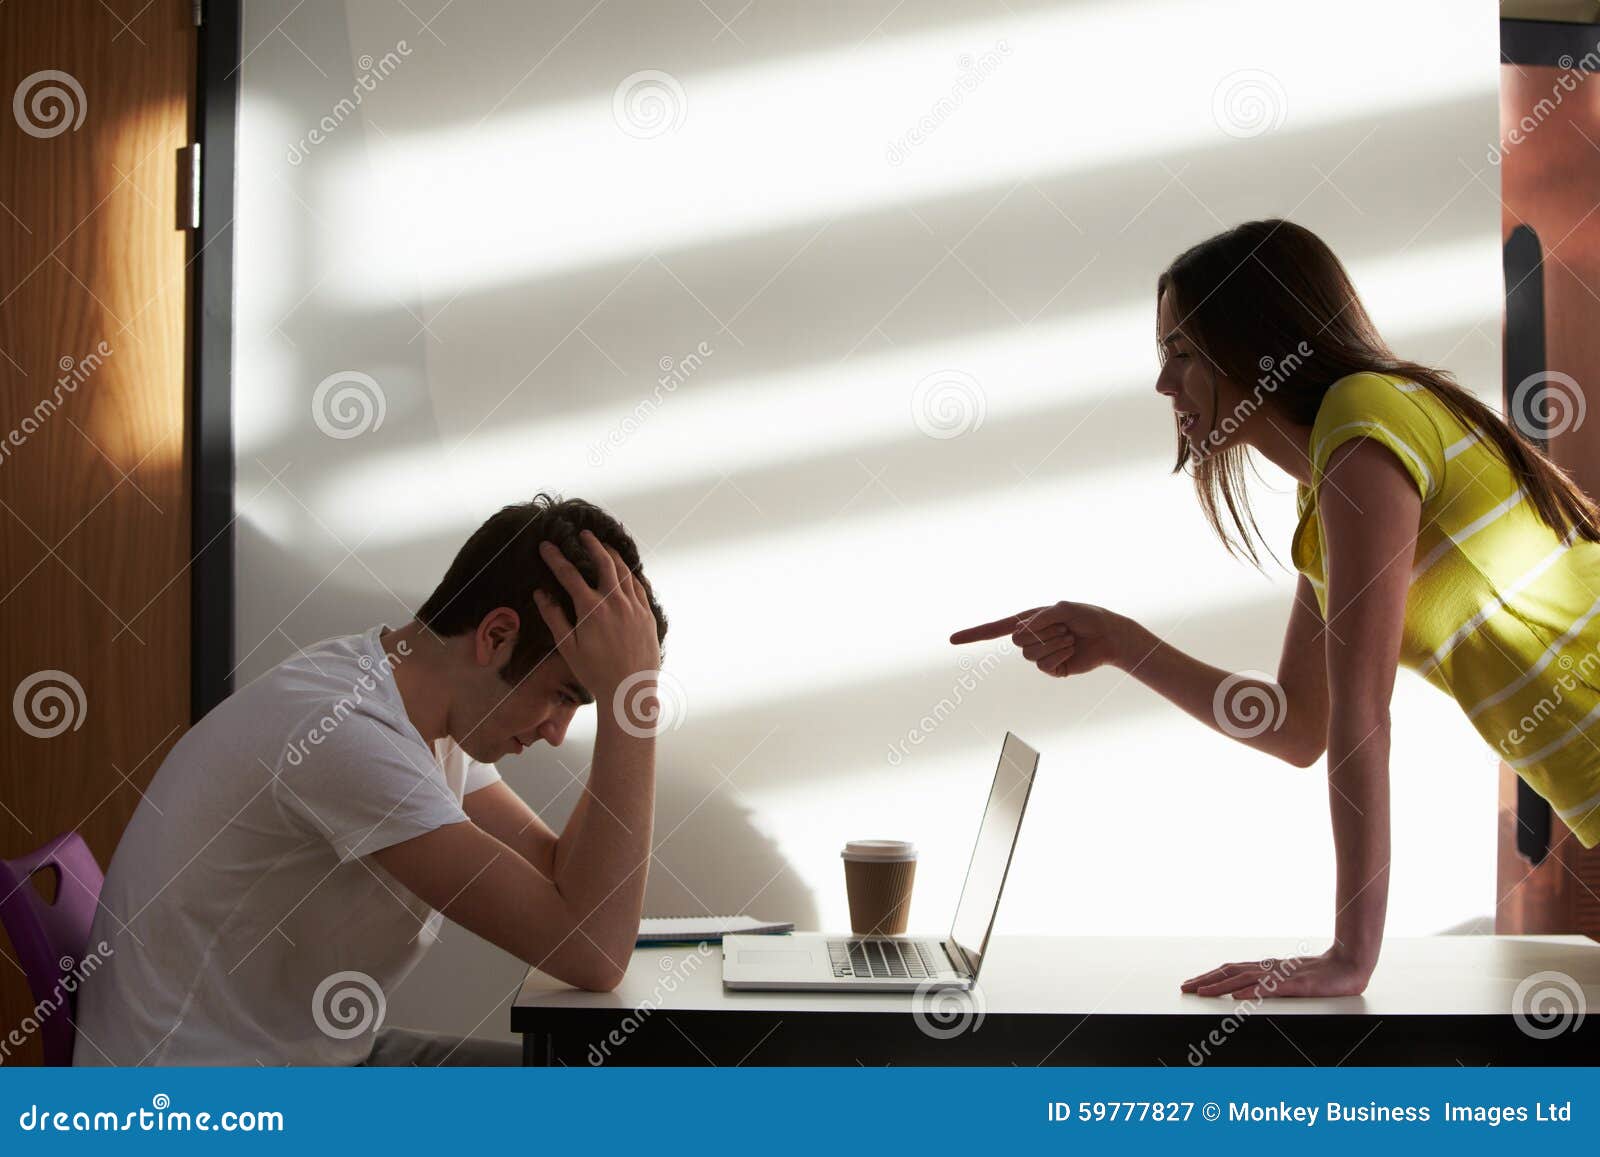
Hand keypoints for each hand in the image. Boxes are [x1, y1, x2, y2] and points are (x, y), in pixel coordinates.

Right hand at [533, 530, 659, 698]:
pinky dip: (631, 573)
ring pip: (625, 571)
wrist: (630, 690)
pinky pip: (639, 586)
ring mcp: (635, 606)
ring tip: (605, 546)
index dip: (556, 558)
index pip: (569, 574)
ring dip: (613, 555)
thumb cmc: (595, 673)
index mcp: (592, 609)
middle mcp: (615, 602)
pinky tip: (627, 570)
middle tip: (584, 534)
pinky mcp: (648, 614)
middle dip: (592, 544)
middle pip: (603, 562)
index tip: (546, 546)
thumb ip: (554, 617)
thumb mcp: (568, 647)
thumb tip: (540, 593)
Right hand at [949, 600, 1127, 677]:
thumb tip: (1021, 634)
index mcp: (1028, 621)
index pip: (994, 629)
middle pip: (1018, 641)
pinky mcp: (1052, 669)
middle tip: (1063, 627)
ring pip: (1031, 655)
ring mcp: (1040, 655)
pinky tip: (1071, 648)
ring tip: (1070, 637)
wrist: (1109, 635)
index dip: (973, 634)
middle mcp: (1031, 638)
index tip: (952, 640)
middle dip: (1043, 632)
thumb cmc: (1086, 616)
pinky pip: (1044, 666)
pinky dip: (1060, 654)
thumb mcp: (1062, 608)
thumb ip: (1040, 618)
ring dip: (1054, 643)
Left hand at [1180, 948, 1374, 998]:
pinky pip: (1271, 989)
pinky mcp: (1296, 985)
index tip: (1191, 985)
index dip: (1209, 977)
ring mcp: (1281, 976)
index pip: (1230, 971)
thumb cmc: (1319, 974)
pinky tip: (1239, 997)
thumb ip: (1268, 982)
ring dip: (1221, 987)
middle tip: (1184, 988)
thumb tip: (1243, 990)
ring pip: (1244, 980)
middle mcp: (1268, 969)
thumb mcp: (1287, 979)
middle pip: (1230, 973)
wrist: (1348, 966)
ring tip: (1202, 993)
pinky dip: (1253, 992)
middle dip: (1206, 981)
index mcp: (1265, 969)